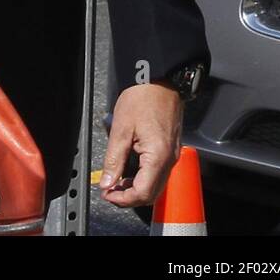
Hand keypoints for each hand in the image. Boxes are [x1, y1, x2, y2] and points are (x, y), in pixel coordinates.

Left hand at [99, 82, 182, 206]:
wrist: (160, 81)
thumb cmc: (141, 99)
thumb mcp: (121, 129)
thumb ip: (113, 159)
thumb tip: (106, 182)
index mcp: (158, 157)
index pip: (142, 192)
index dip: (123, 198)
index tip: (106, 194)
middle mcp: (170, 160)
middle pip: (151, 194)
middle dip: (129, 197)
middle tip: (108, 191)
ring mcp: (173, 156)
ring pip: (156, 186)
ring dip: (136, 189)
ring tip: (115, 183)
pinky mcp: (171, 151)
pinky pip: (159, 174)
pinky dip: (144, 179)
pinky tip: (129, 174)